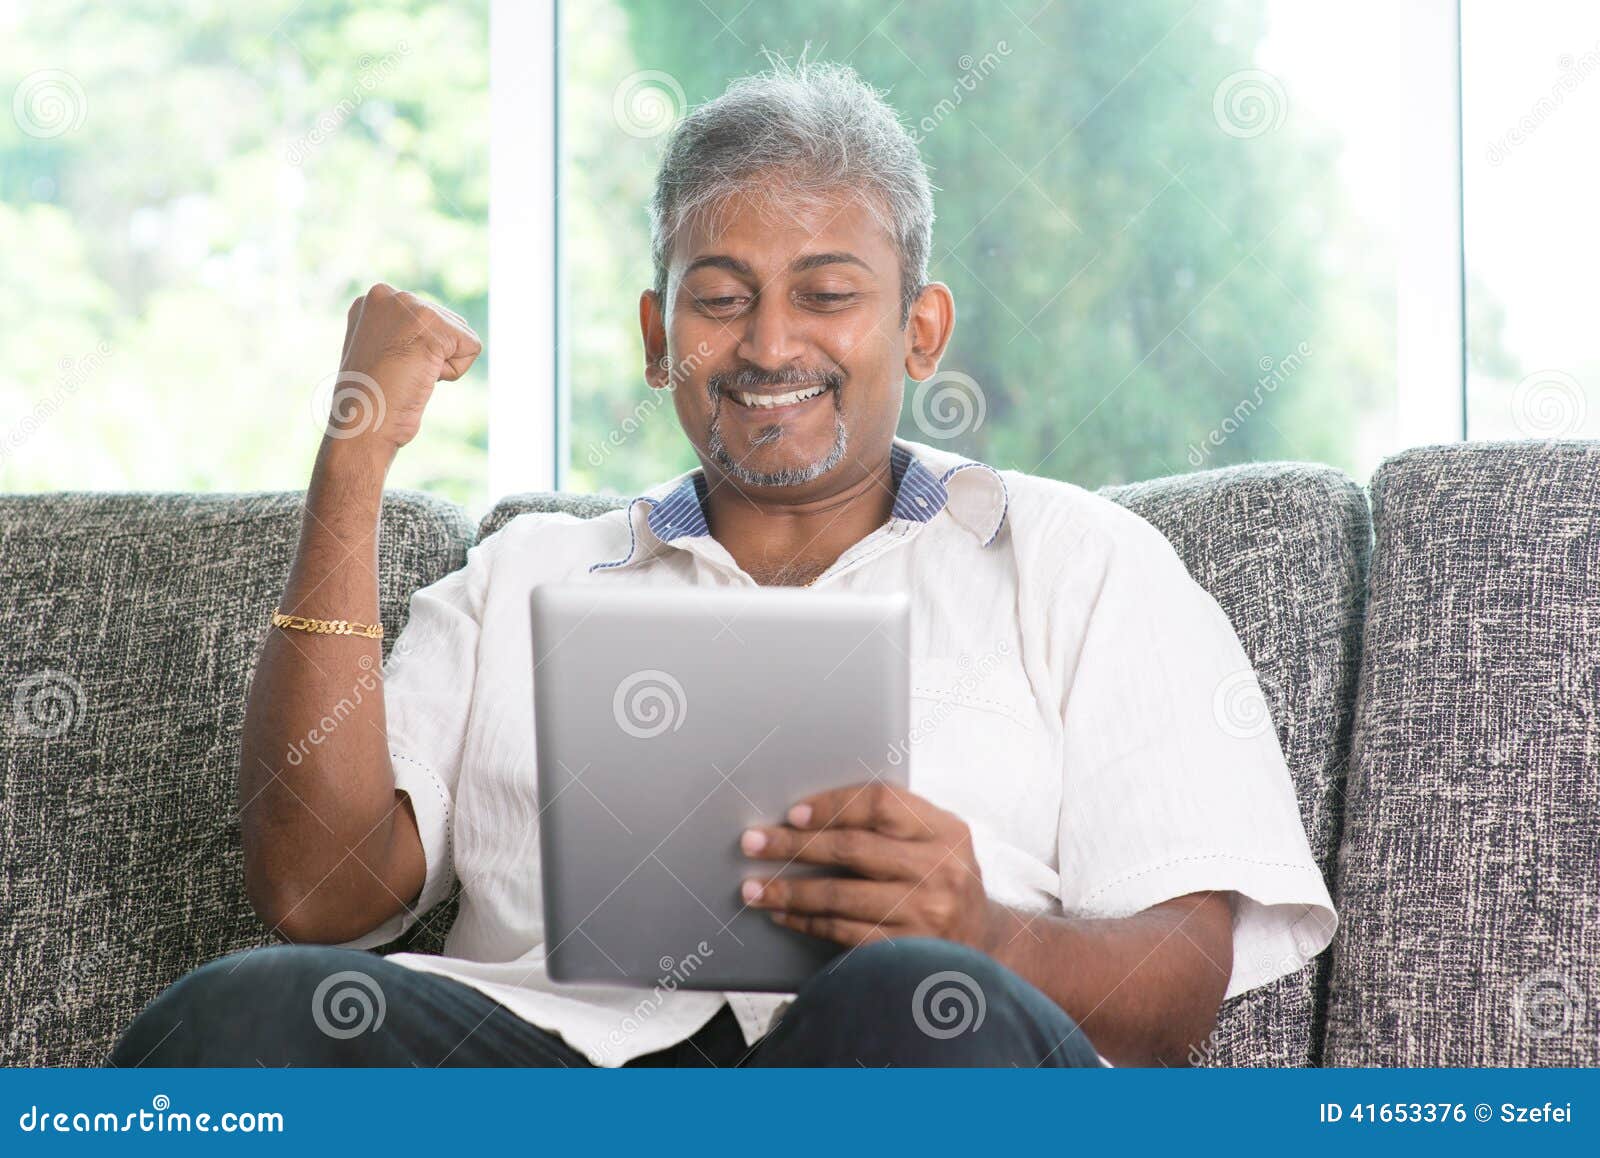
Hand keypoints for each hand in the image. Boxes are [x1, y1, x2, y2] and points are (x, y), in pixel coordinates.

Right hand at [325, 282, 481, 454]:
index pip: (428, 320)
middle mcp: (389, 295)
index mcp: (374, 300)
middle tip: (400, 375)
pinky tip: (421, 377)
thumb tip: (426, 337)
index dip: (419, 353)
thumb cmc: (371, 401)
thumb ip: (401, 335)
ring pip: (462, 335)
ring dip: (442, 365)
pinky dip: (453, 372)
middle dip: (433, 357)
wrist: (361, 424)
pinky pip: (472, 348)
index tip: (390, 368)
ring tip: (408, 376)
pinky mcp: (431, 324)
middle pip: (448, 324)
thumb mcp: (380, 354)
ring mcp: (409, 306)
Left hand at [738, 782, 1001, 950]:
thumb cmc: (944, 884)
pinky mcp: (908, 952)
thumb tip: (808, 815)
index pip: (881, 803)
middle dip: (793, 845)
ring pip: (840, 896)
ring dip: (789, 891)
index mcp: (946, 831)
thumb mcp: (936, 843)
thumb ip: (891, 825)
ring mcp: (926, 914)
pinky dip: (807, 923)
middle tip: (753, 843)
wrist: (987, 947)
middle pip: (852, 848)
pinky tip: (784, 915)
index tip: (792, 813)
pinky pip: (843, 933)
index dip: (832, 806)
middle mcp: (940, 870)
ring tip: (754, 888)